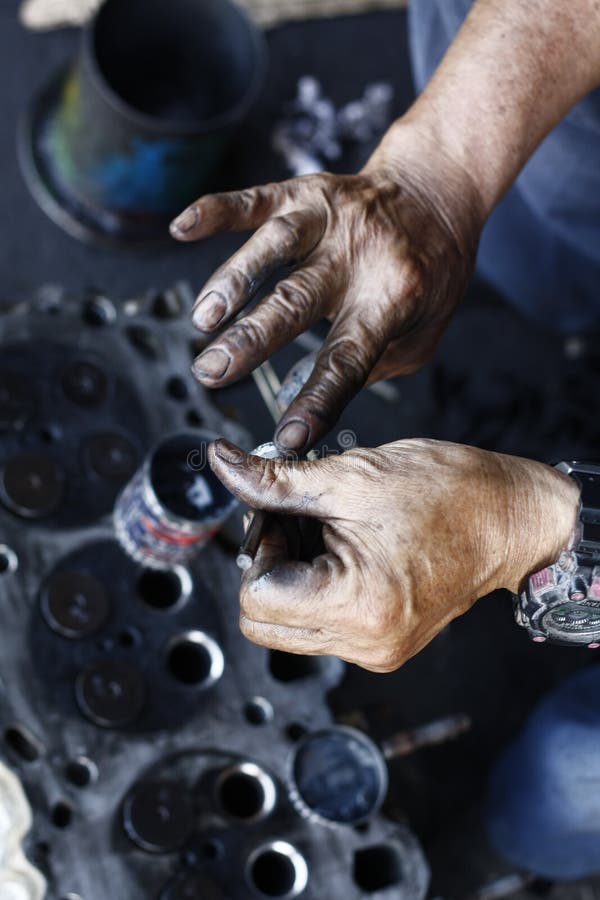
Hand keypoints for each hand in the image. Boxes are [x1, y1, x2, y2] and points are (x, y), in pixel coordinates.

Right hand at [171, 123, 484, 453]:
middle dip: (250, 340)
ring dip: (232, 282)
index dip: (315, 401)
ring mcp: (327, 220)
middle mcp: (356, 257)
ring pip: (272, 248)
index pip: (347, 360)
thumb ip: (371, 368)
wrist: (437, 190)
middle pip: (296, 302)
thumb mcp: (425, 333)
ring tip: (202, 318)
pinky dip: (217, 210)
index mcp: (391, 299)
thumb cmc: (430, 272)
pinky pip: (256, 199)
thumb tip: (300, 394)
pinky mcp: (304, 193)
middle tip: (211, 372)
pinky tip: (183, 228)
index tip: (286, 437)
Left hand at [208, 438, 578, 671]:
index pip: (255, 598)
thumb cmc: (446, 493)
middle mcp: (364, 643)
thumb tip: (221, 464)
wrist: (511, 518)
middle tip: (299, 520)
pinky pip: (320, 627)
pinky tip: (344, 551)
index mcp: (356, 605)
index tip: (286, 514)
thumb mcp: (348, 476)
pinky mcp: (382, 646)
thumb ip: (272, 480)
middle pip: (262, 622)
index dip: (261, 547)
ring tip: (328, 532)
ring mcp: (375, 651)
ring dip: (291, 577)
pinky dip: (316, 588)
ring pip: (287, 627)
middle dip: (268, 565)